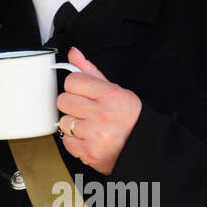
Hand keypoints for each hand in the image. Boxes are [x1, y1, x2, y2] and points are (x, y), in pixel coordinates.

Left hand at [56, 47, 142, 175]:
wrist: (142, 147)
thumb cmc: (128, 117)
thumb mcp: (115, 90)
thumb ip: (90, 71)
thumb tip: (73, 53)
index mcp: (109, 95)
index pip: (72, 81)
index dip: (76, 86)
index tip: (83, 92)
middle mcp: (102, 114)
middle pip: (63, 100)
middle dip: (73, 105)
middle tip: (86, 110)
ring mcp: (94, 134)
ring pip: (64, 122)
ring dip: (74, 124)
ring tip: (90, 125)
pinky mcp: (88, 152)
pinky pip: (66, 142)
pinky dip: (75, 141)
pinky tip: (88, 138)